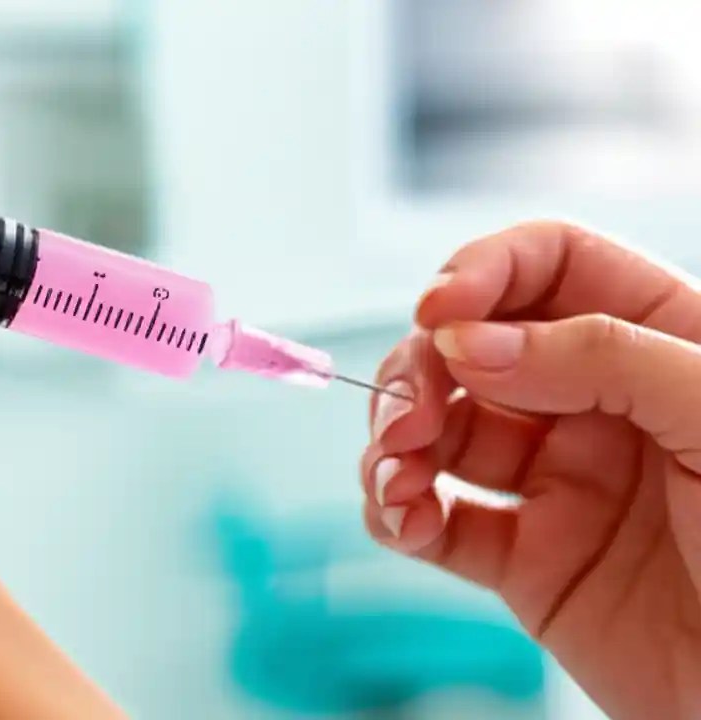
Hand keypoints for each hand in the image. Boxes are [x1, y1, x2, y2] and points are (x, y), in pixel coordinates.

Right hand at [361, 221, 700, 718]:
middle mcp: (597, 403)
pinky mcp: (529, 560)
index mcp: (658, 342)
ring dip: (392, 444)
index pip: (550, 265)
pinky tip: (403, 518)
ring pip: (439, 432)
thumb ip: (602, 358)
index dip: (484, 272)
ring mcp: (559, 480)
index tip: (437, 311)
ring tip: (394, 477)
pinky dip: (398, 515)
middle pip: (471, 347)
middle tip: (406, 414)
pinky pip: (439, 523)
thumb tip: (472, 342)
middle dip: (418, 371)